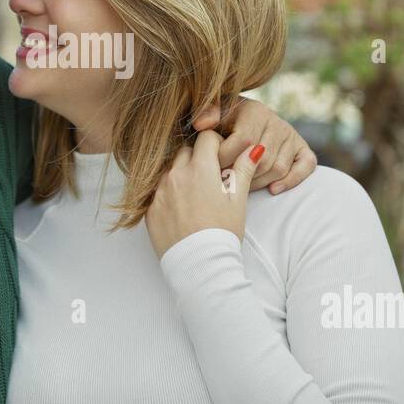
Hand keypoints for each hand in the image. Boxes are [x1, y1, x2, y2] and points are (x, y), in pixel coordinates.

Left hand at [145, 130, 265, 258]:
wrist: (199, 265)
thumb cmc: (222, 233)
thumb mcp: (238, 200)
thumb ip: (244, 169)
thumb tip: (253, 148)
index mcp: (200, 169)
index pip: (206, 138)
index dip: (216, 145)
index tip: (221, 159)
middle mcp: (176, 175)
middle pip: (185, 151)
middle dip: (198, 158)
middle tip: (209, 178)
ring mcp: (159, 191)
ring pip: (169, 169)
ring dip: (181, 174)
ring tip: (194, 195)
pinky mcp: (150, 208)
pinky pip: (157, 190)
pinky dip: (168, 193)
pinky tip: (181, 209)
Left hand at [190, 99, 315, 193]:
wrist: (243, 128)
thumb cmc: (223, 126)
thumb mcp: (214, 118)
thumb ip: (206, 116)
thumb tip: (202, 123)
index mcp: (254, 110)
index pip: (243, 140)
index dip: (226, 158)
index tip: (213, 168)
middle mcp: (276, 120)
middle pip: (261, 157)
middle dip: (240, 174)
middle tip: (225, 182)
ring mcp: (291, 135)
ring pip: (279, 167)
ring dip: (258, 182)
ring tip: (240, 187)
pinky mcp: (303, 149)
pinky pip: (306, 166)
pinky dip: (290, 180)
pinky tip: (272, 190)